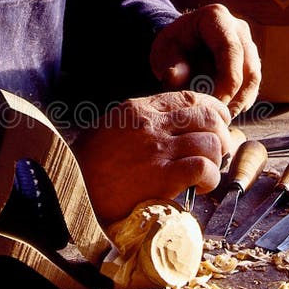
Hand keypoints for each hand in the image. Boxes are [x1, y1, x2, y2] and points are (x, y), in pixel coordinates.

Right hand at [71, 91, 238, 222]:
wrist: (68, 190)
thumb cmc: (87, 164)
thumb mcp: (111, 128)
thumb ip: (140, 121)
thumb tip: (170, 125)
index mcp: (139, 109)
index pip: (190, 98)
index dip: (213, 110)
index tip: (218, 124)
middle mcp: (151, 125)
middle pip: (207, 118)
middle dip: (221, 134)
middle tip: (217, 152)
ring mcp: (157, 151)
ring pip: (210, 142)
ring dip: (216, 159)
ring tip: (207, 172)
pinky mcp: (161, 178)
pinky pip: (202, 168)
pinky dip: (210, 178)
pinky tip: (200, 186)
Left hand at [149, 4, 260, 117]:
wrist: (179, 41)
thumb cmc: (171, 45)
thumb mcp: (163, 52)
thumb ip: (170, 65)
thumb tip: (176, 78)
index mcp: (216, 18)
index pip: (231, 50)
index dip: (227, 81)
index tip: (215, 104)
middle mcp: (238, 28)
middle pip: (248, 66)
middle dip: (236, 96)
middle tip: (220, 117)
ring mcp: (247, 43)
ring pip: (254, 76)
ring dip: (241, 101)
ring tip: (224, 118)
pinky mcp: (250, 60)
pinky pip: (252, 83)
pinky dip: (242, 100)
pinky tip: (228, 111)